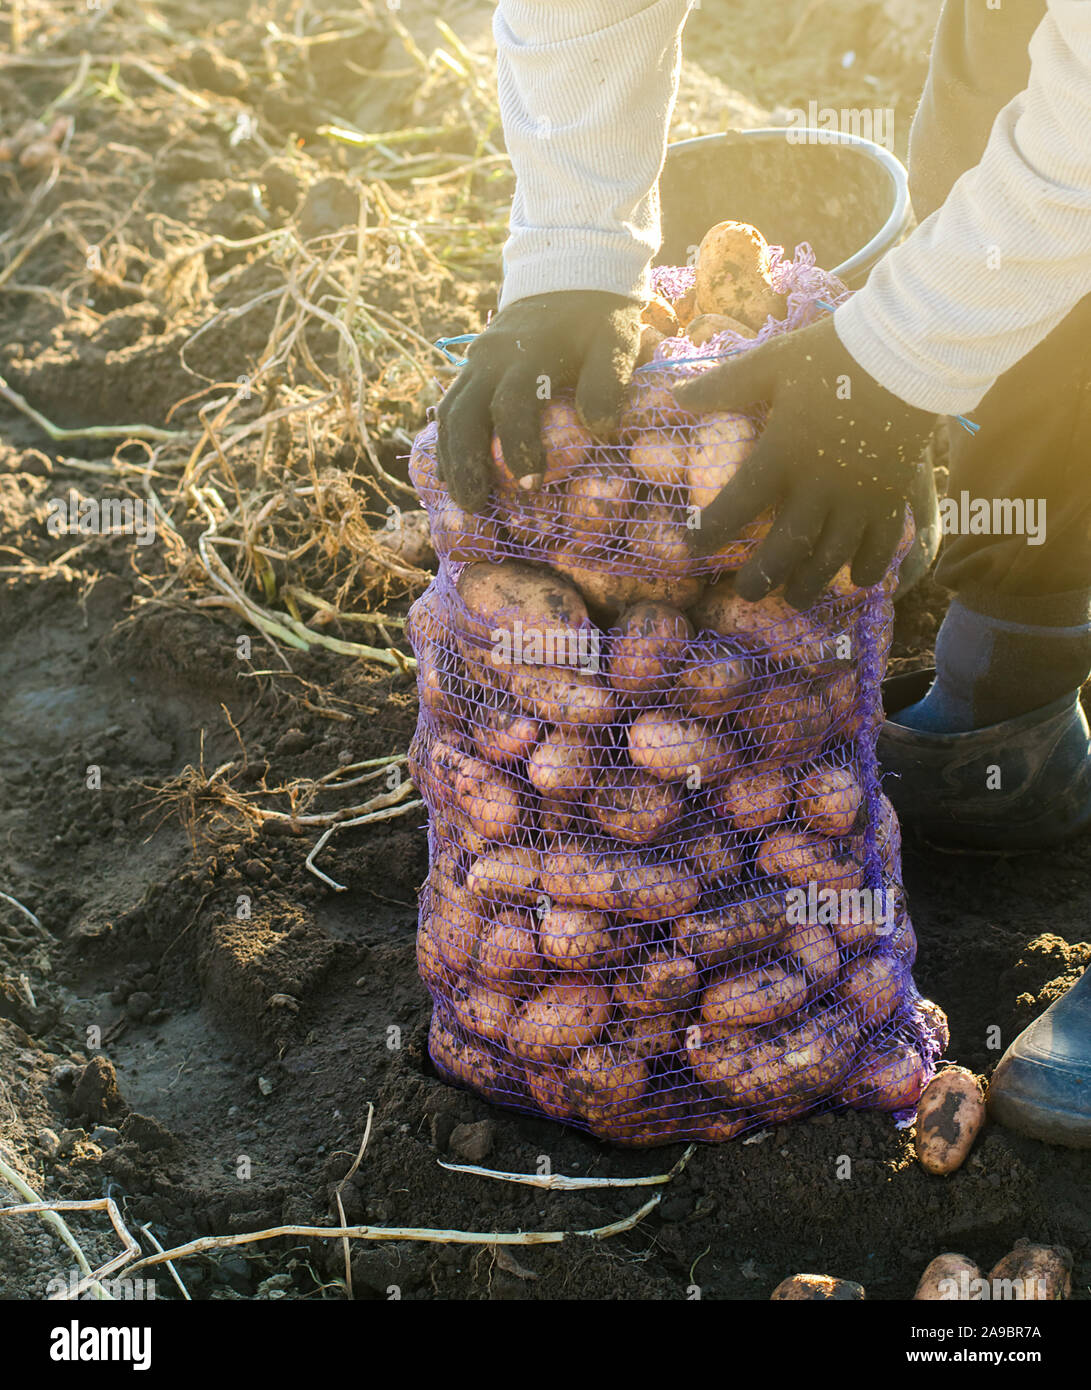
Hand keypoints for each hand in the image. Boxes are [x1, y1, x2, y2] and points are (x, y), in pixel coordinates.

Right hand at [436, 290, 643, 512]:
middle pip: (464, 416)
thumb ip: (608, 379)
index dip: (518, 447)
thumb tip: (599, 428)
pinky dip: (447, 441)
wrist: (570, 273)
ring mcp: (477, 361)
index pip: (512, 405)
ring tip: (463, 500)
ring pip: (449, 414)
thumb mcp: (615, 340)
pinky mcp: (472, 367)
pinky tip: (452, 473)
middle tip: (477, 506)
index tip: (532, 484)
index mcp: (528, 352)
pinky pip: (450, 406)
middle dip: (467, 464)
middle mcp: (492, 358)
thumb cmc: (598, 317)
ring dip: (451, 459)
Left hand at [674, 315, 935, 609]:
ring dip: (809, 584)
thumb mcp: (773, 362)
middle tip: (746, 592)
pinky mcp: (892, 498)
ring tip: (794, 599)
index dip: (711, 532)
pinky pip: (880, 546)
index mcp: (781, 454)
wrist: (908, 351)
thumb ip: (726, 385)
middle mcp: (818, 487)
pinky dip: (867, 568)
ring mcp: (858, 498)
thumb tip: (675, 396)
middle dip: (761, 578)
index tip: (694, 545)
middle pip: (784, 549)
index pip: (736, 506)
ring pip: (829, 558)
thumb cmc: (834, 355)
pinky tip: (854, 581)